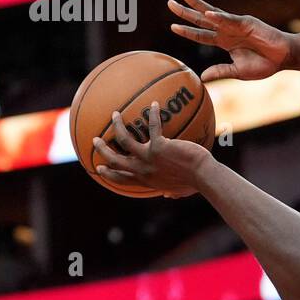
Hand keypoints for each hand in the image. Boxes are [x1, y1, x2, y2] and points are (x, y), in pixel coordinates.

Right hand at [93, 102, 210, 198]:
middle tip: (95, 140)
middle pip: (115, 160)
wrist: (203, 177)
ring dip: (117, 126)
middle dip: (102, 150)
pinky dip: (153, 115)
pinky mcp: (159, 147)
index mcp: (146, 180)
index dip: (107, 174)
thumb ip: (170, 191)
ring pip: (124, 140)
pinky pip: (153, 126)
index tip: (99, 167)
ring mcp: (149, 158)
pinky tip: (153, 104)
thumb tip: (170, 196)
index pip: (121, 179)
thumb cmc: (195, 184)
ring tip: (115, 114)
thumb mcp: (178, 191)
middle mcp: (143, 170)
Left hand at [168, 0, 290, 81]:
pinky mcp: (246, 22)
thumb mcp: (238, 71)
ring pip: (212, 13)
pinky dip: (219, 17)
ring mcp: (235, 25)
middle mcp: (227, 30)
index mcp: (224, 42)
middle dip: (185, 11)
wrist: (283, 58)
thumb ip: (221, 71)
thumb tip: (202, 77)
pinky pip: (230, 20)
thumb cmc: (264, 64)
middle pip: (201, 19)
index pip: (201, 35)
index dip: (187, 31)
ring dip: (197, 4)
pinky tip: (208, 14)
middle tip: (170, 3)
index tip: (172, 26)